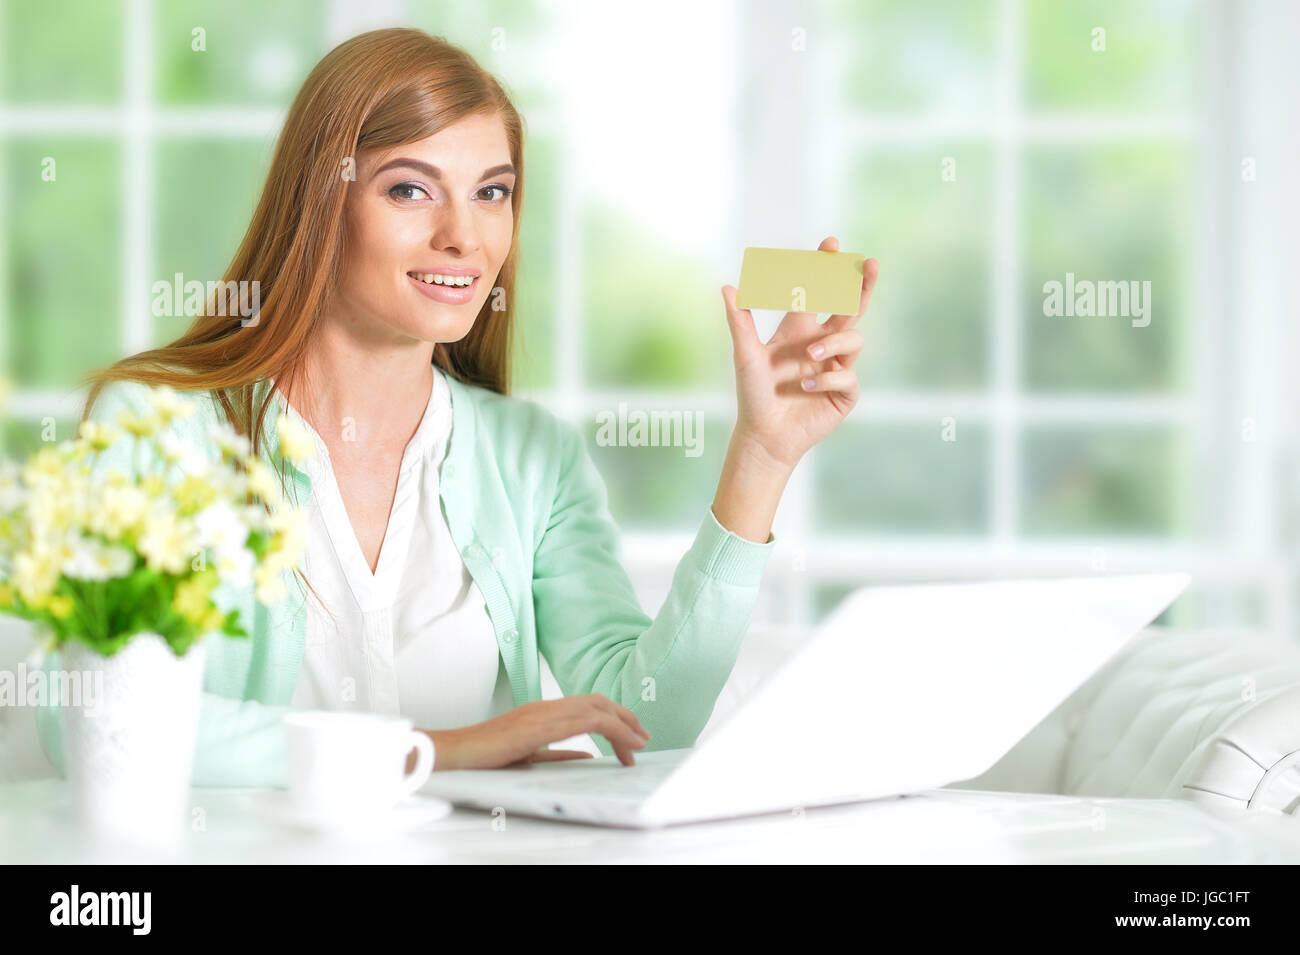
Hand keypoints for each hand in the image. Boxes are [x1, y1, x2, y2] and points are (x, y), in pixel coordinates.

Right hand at [415, 694, 650, 770]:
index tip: (633, 734)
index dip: (616, 715)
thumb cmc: (487, 755)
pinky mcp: (539, 727)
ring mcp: (543, 714)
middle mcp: (547, 706)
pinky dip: (608, 729)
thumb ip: (560, 754)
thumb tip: (590, 757)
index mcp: (545, 711)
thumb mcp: (531, 754)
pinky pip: (582, 722)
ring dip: (622, 725)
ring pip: (595, 709)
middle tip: (644, 737)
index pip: (589, 704)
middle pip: (598, 701)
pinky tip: (619, 743)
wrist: (456, 752)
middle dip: (626, 717)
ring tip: (638, 744)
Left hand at [720, 236, 878, 469]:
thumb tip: (727, 287)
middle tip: (871, 263)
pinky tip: (806, 388)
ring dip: (834, 343)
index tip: (830, 244)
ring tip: (811, 355)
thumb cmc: (753, 395)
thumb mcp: (745, 355)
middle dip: (862, 285)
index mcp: (799, 330)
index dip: (823, 268)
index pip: (816, 292)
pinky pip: (848, 377)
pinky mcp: (844, 394)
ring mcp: (836, 368)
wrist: (764, 435)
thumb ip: (739, 321)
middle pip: (850, 307)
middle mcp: (821, 344)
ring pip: (852, 339)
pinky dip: (827, 380)